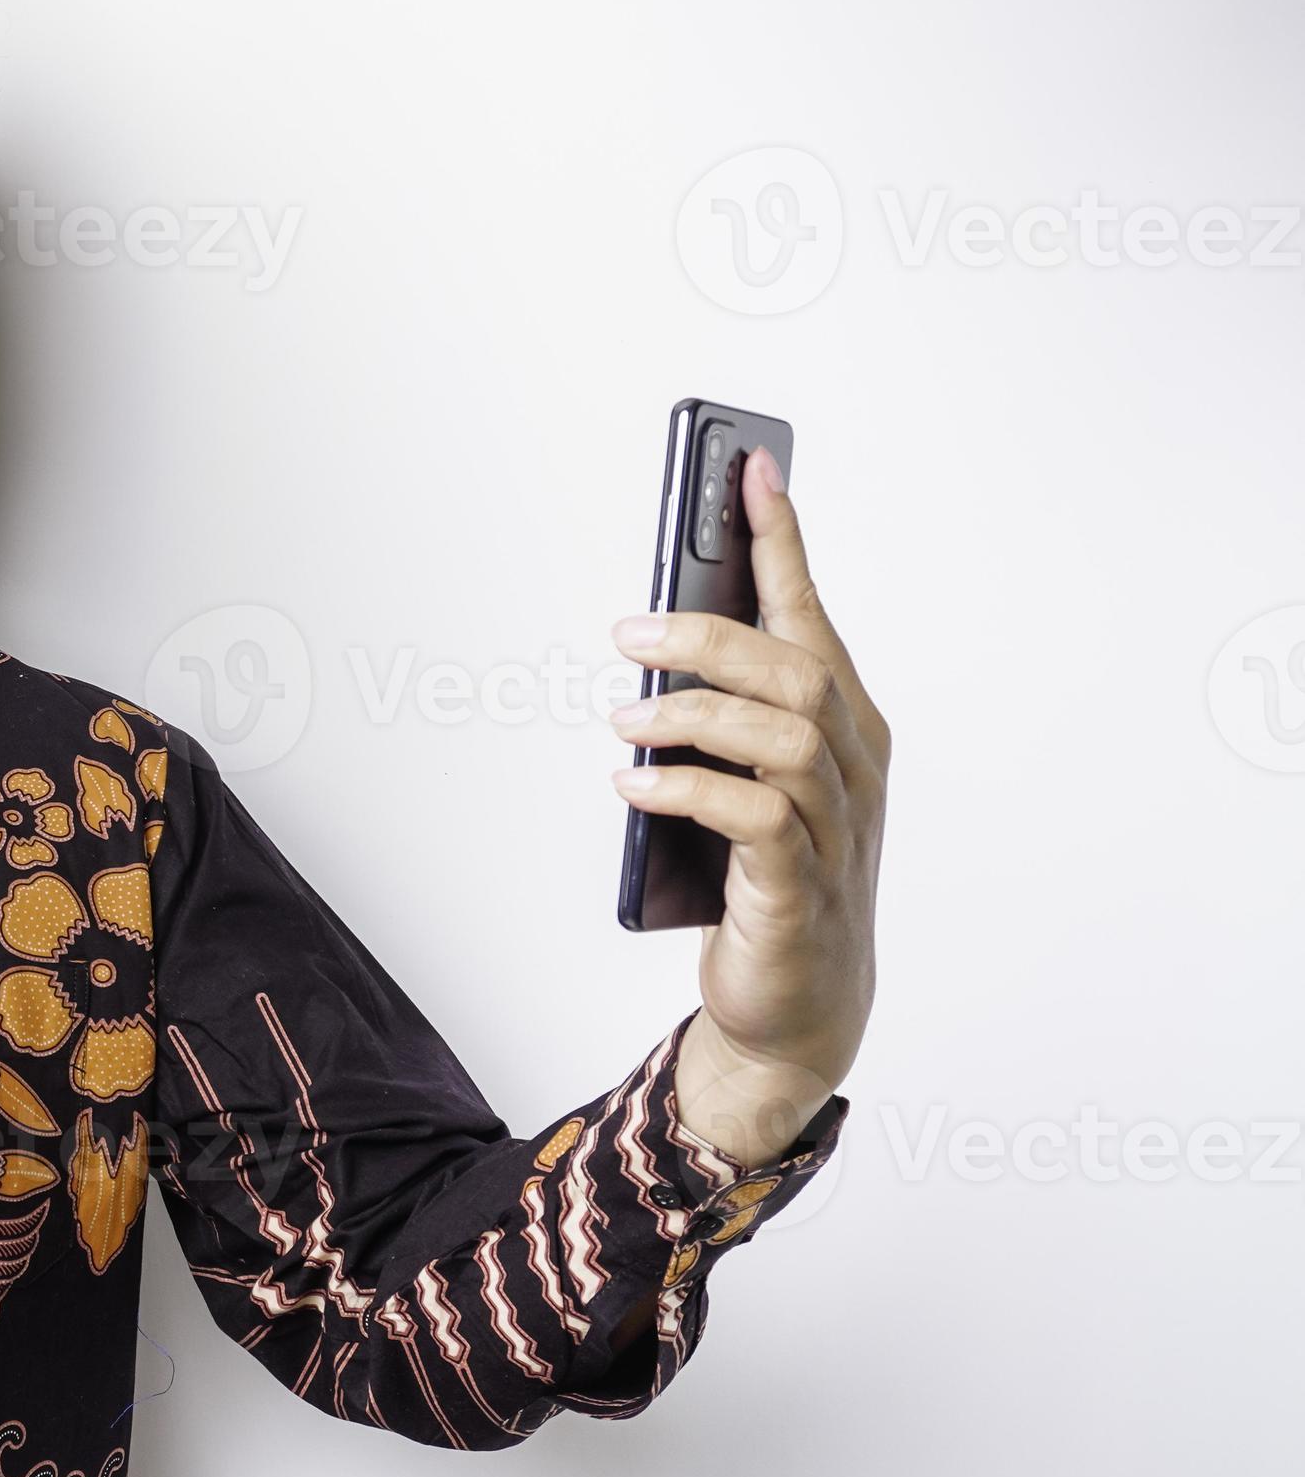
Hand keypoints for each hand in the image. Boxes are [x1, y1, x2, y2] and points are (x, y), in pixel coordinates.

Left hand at [608, 447, 892, 1168]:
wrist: (799, 1007)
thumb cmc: (767, 880)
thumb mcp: (742, 782)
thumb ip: (718, 720)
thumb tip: (650, 646)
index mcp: (844, 728)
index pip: (812, 616)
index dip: (781, 542)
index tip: (750, 468)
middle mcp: (851, 768)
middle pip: (797, 669)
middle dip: (712, 635)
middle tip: (629, 630)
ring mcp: (835, 830)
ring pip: (784, 734)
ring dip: (694, 713)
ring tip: (624, 714)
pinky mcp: (799, 889)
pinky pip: (754, 818)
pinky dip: (689, 790)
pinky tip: (634, 784)